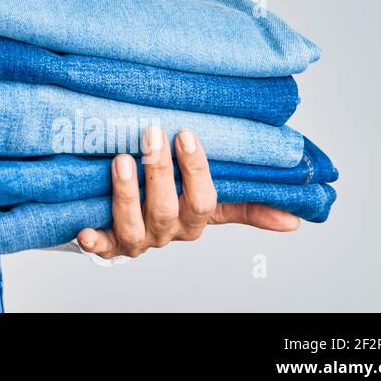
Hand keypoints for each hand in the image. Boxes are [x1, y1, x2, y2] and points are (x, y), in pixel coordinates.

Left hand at [77, 125, 301, 259]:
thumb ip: (246, 206)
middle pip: (166, 209)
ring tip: (121, 160)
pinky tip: (84, 228)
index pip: (204, 201)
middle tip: (152, 133)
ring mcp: (135, 239)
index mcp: (193, 221)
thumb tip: (296, 221)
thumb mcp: (208, 203)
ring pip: (134, 225)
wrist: (125, 224)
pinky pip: (101, 246)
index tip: (186, 134)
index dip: (196, 170)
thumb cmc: (170, 203)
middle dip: (160, 172)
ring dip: (127, 194)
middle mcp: (166, 232)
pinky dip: (94, 240)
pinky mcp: (107, 243)